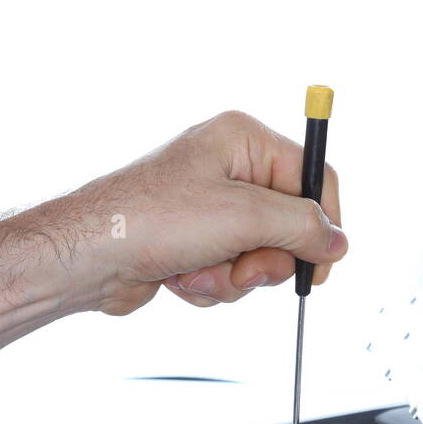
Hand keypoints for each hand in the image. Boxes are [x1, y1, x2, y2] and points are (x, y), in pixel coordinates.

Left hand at [51, 110, 346, 314]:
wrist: (85, 257)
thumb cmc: (149, 220)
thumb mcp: (243, 219)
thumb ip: (302, 228)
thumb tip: (337, 241)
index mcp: (243, 140)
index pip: (313, 177)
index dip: (323, 224)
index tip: (322, 262)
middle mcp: (229, 166)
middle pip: (288, 224)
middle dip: (265, 259)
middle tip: (244, 270)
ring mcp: (209, 206)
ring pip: (259, 255)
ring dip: (233, 276)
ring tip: (198, 270)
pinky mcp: (193, 240)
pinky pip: (230, 270)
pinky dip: (210, 283)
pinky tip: (179, 277)